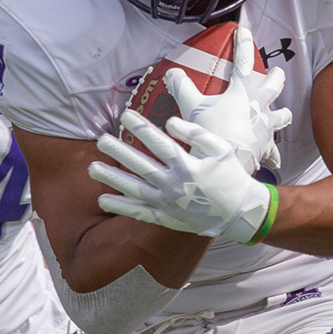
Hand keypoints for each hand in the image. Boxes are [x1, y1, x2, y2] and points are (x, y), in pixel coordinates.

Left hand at [91, 110, 275, 241]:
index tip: (125, 115)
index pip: (158, 142)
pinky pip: (139, 212)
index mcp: (187, 165)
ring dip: (112, 178)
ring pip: (134, 189)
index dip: (140, 128)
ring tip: (92, 167)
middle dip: (119, 151)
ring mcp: (169, 203)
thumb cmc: (231, 176)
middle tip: (100, 139)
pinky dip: (121, 206)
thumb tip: (169, 122)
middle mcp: (174, 184)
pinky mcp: (167, 218)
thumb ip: (195, 133)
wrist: (240, 212)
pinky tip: (102, 199)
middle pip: (140, 165)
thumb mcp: (220, 149)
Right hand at [164, 26, 291, 170]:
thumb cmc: (212, 132)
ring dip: (281, 114)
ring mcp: (266, 128)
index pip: (244, 61)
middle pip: (274, 86)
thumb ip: (181, 87)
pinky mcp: (266, 149)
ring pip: (281, 117)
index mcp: (243, 92)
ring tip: (284, 113)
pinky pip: (273, 152)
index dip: (243, 44)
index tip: (244, 30)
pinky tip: (274, 160)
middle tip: (277, 72)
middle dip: (276, 77)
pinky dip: (273, 155)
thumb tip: (172, 73)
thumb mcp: (191, 106)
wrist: (226, 164)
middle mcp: (260, 107)